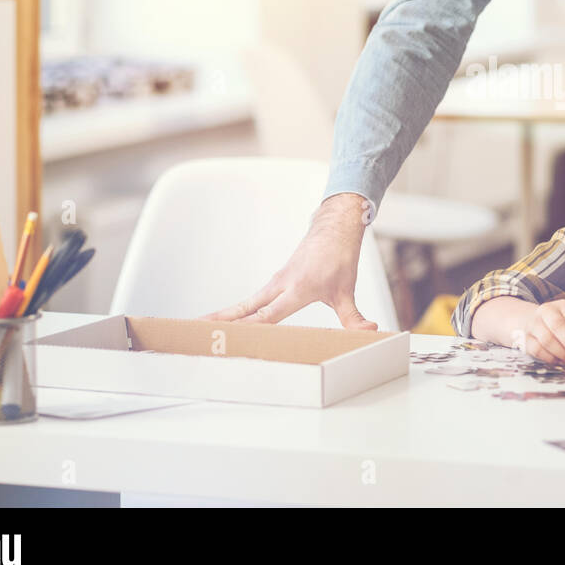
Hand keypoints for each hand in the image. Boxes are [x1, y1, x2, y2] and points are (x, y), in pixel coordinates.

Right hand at [200, 194, 378, 328]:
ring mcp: (277, 282)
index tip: (226, 336)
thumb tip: (369, 330)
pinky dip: (240, 310)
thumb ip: (354, 316)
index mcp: (296, 290)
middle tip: (195, 329)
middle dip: (220, 319)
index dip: (246, 328)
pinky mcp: (278, 280)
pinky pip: (255, 299)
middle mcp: (281, 285)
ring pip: (247, 303)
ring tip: (202, 327)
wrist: (334, 228)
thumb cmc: (339, 257)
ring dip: (225, 315)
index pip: (267, 315)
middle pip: (245, 308)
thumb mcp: (347, 291)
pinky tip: (232, 320)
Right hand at [519, 299, 564, 366]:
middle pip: (559, 327)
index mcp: (562, 306)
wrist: (531, 321)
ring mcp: (534, 324)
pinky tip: (560, 363)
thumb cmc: (559, 325)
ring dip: (563, 354)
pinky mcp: (526, 338)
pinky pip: (538, 350)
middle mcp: (546, 311)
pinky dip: (551, 359)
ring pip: (547, 340)